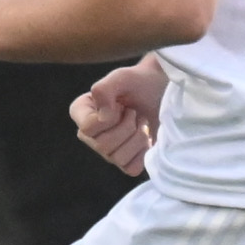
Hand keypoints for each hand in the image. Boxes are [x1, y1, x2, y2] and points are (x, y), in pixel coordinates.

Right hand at [72, 57, 165, 175]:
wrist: (163, 93)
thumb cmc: (140, 83)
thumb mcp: (122, 77)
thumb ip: (104, 90)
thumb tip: (104, 118)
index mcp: (81, 114)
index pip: (88, 128)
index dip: (110, 118)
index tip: (121, 105)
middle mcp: (90, 136)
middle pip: (103, 146)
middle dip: (127, 127)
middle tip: (135, 113)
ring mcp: (108, 151)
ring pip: (118, 158)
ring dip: (137, 138)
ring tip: (141, 123)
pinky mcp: (127, 161)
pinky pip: (131, 168)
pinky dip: (143, 153)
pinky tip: (146, 138)